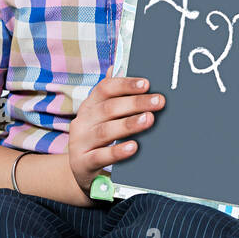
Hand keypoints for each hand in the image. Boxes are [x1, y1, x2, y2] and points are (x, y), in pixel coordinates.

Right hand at [66, 76, 164, 197]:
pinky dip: (117, 151)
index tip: (146, 83)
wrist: (81, 171)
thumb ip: (115, 98)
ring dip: (128, 124)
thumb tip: (120, 66)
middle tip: (158, 102)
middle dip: (135, 103)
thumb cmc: (99, 139)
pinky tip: (133, 147)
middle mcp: (82, 121)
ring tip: (149, 120)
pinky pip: (100, 156)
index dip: (125, 84)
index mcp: (89, 106)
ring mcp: (80, 143)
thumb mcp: (103, 118)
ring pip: (105, 131)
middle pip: (108, 108)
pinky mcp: (83, 163)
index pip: (104, 89)